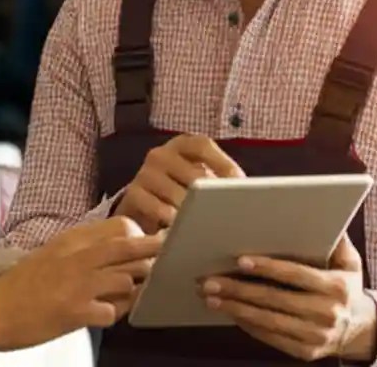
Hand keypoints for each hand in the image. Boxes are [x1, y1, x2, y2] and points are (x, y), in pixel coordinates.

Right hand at [0, 216, 161, 350]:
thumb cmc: (21, 286)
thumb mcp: (51, 254)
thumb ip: (81, 250)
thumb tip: (113, 253)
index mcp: (71, 240)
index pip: (119, 228)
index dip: (140, 236)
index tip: (152, 242)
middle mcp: (77, 257)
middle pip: (129, 248)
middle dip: (151, 254)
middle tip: (163, 260)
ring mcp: (78, 284)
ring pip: (126, 280)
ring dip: (131, 291)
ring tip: (125, 296)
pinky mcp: (76, 311)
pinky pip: (112, 312)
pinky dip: (113, 315)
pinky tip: (103, 316)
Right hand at [113, 134, 244, 233]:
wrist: (141, 208)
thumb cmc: (181, 192)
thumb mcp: (198, 179)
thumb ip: (217, 179)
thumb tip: (245, 190)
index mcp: (181, 145)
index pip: (202, 145)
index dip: (222, 162)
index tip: (238, 182)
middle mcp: (160, 154)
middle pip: (192, 173)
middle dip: (211, 196)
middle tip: (227, 213)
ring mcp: (144, 173)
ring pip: (176, 193)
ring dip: (192, 212)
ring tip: (207, 226)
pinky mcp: (132, 194)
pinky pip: (156, 208)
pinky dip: (171, 220)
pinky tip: (182, 231)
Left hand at [200, 235, 376, 361]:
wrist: (359, 330)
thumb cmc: (345, 288)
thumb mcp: (350, 262)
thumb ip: (336, 240)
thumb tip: (322, 213)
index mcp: (337, 287)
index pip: (296, 274)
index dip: (268, 267)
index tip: (241, 260)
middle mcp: (327, 313)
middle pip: (274, 298)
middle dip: (239, 288)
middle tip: (211, 280)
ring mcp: (316, 336)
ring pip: (268, 321)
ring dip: (236, 308)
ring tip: (212, 297)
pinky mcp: (305, 352)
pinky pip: (270, 338)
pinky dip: (247, 325)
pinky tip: (230, 312)